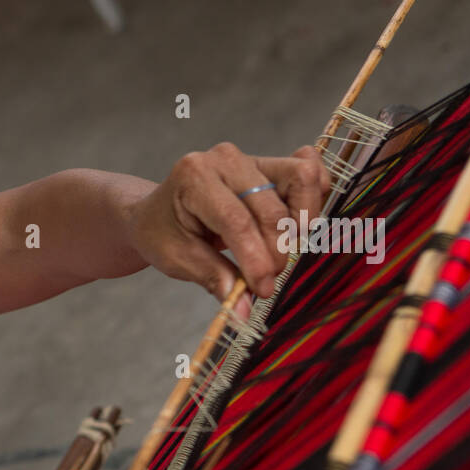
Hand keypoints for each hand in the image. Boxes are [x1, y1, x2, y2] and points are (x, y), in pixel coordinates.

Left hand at [126, 143, 329, 310]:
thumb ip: (213, 279)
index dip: (256, 259)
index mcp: (195, 176)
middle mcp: (225, 159)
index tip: (262, 289)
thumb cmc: (162, 233)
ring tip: (284, 251)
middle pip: (270, 207)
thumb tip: (243, 310)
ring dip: (301, 221)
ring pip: (300, 178)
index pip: (237, 221)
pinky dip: (312, 198)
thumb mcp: (175, 259)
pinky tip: (300, 225)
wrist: (157, 213)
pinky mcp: (270, 165)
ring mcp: (251, 158)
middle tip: (266, 281)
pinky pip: (307, 171)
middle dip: (276, 251)